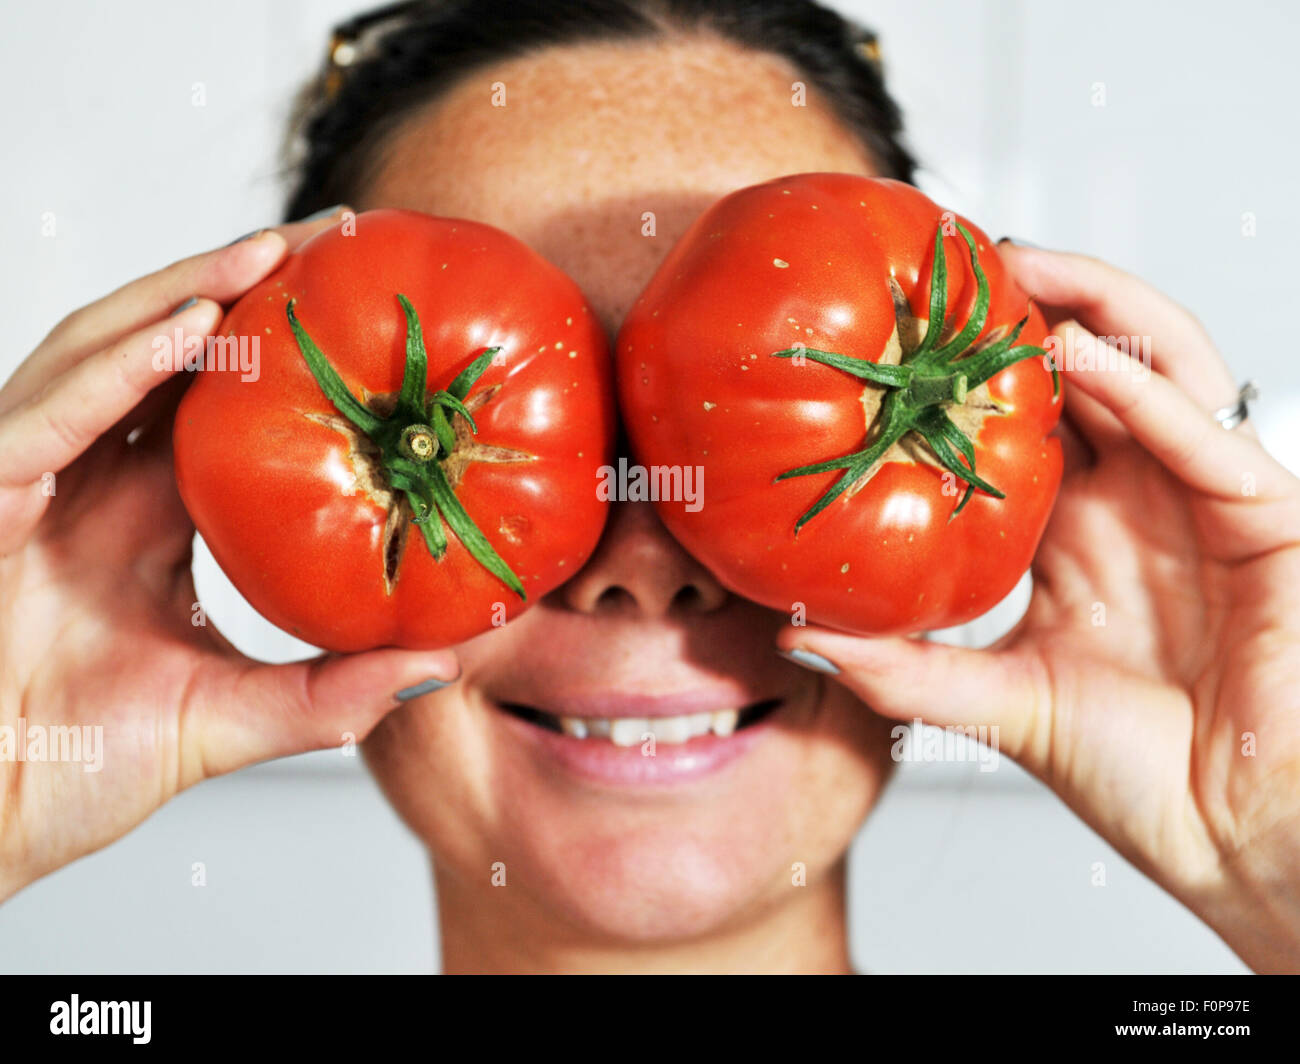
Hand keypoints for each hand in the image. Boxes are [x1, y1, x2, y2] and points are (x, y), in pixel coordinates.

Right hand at [0, 210, 458, 901]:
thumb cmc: (65, 770)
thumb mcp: (227, 719)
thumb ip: (330, 694)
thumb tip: (437, 665)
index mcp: (142, 519)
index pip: (217, 409)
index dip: (283, 358)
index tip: (368, 317)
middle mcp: (87, 482)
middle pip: (165, 355)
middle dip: (241, 289)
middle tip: (335, 242)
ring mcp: (30, 479)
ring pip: (104, 352)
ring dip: (186, 294)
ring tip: (275, 251)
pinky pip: (50, 411)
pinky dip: (119, 365)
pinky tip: (192, 326)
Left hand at [777, 244, 1299, 971]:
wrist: (1230, 837)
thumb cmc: (1136, 771)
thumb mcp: (998, 704)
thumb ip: (904, 669)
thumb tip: (800, 634)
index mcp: (1076, 530)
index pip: (1025, 420)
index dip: (970, 370)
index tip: (900, 330)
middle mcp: (1138, 499)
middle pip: (1094, 368)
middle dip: (1033, 306)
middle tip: (955, 265)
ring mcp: (1201, 500)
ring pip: (1163, 368)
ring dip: (1097, 309)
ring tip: (1019, 271)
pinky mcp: (1266, 519)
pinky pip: (1209, 439)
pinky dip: (1150, 395)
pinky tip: (1084, 357)